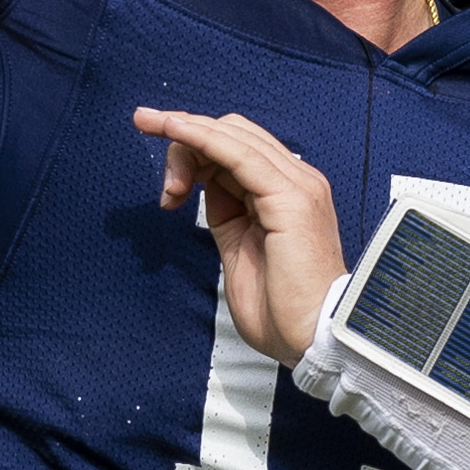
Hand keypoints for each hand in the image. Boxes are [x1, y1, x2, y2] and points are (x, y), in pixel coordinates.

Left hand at [133, 107, 347, 365]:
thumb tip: (206, 189)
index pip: (238, 148)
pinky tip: (173, 130)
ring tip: (156, 151)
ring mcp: (297, 184)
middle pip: (231, 133)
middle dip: (184, 141)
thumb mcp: (239, 250)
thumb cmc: (282, 310)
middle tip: (164, 188)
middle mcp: (297, 180)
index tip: (167, 185)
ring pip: (232, 135)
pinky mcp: (289, 197)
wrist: (313, 339)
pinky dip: (201, 137)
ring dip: (185, 134)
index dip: (195, 150)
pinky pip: (237, 154)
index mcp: (288, 193)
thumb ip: (227, 215)